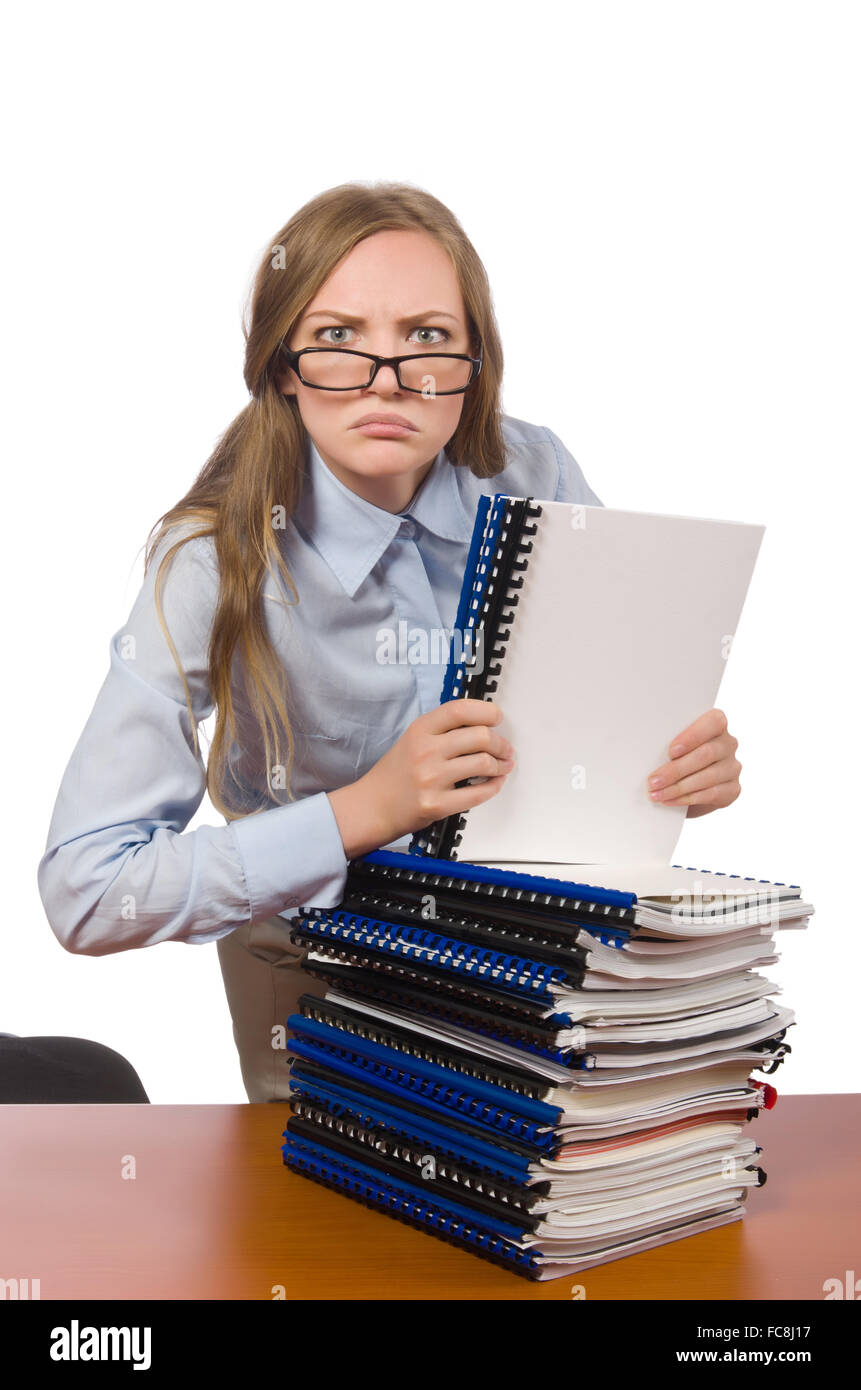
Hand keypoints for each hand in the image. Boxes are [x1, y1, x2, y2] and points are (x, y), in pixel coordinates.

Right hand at [328, 699, 515, 858]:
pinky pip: (478, 794)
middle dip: (501, 743)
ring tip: (502, 766)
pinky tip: (495, 783)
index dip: (486, 711)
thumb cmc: (396, 773)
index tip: (497, 718)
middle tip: (505, 748)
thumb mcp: (413, 739)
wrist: (373, 806)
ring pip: (483, 764)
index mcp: (420, 729)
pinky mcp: (437, 804)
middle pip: (480, 736)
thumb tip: (484, 725)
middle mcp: (426, 751)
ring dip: (501, 765)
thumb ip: (443, 730)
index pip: (460, 709)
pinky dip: (494, 787)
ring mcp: (431, 778)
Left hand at [646, 708, 740, 818]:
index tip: (671, 751)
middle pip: (706, 754)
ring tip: (656, 794)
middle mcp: (728, 743)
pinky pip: (711, 794)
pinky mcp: (732, 789)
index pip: (713, 722)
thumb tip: (642, 746)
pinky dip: (687, 799)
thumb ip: (666, 741)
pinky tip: (669, 801)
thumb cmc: (674, 757)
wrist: (685, 785)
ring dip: (678, 788)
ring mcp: (732, 767)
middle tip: (653, 781)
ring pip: (708, 776)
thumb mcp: (670, 745)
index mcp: (716, 723)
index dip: (692, 736)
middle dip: (676, 769)